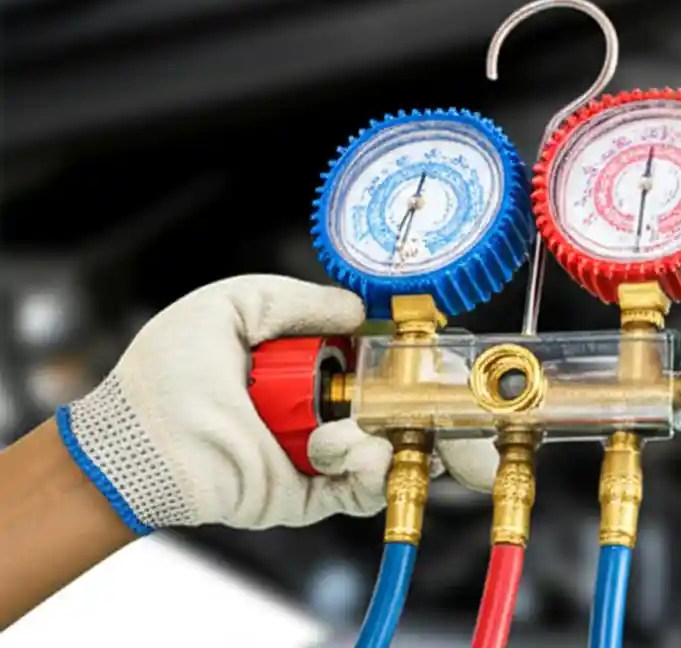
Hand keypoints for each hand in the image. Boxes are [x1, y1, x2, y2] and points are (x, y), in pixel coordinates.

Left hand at [57, 274, 496, 533]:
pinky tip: (360, 453)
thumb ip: (296, 299)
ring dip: (384, 437)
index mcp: (294, 368)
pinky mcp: (305, 496)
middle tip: (427, 390)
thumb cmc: (168, 373)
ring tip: (348, 429)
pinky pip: (359, 491)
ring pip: (381, 448)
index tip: (423, 348)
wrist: (137, 441)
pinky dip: (372, 473)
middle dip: (410, 399)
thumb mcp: (231, 305)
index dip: (396, 356)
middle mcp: (308, 411)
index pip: (364, 360)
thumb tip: (357, 310)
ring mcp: (310, 456)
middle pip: (385, 405)